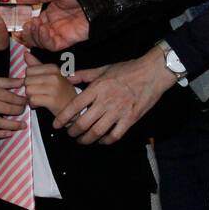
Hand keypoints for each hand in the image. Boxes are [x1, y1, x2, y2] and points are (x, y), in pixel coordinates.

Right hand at [0, 77, 27, 138]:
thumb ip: (7, 81)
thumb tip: (23, 81)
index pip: (10, 97)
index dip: (21, 100)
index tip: (28, 100)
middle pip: (7, 110)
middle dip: (19, 111)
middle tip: (25, 110)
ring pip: (0, 123)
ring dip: (14, 125)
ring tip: (23, 125)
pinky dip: (0, 134)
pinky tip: (9, 133)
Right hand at [17, 0, 88, 49]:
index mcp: (51, 13)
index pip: (34, 25)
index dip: (25, 27)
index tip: (17, 25)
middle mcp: (55, 24)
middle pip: (36, 36)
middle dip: (27, 34)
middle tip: (24, 28)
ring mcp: (61, 32)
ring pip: (42, 42)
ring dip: (34, 36)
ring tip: (33, 25)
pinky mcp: (69, 39)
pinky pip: (53, 45)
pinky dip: (45, 40)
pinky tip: (43, 30)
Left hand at [23, 51, 75, 114]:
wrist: (75, 109)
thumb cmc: (61, 92)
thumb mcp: (51, 76)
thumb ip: (37, 65)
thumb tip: (25, 53)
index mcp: (53, 68)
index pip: (29, 70)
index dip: (30, 79)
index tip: (38, 84)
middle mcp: (54, 76)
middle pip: (27, 80)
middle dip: (29, 89)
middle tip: (38, 93)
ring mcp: (54, 88)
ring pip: (28, 90)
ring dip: (30, 97)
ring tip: (39, 98)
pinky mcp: (52, 101)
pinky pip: (32, 100)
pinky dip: (33, 104)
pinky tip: (39, 105)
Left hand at [53, 46, 174, 144]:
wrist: (152, 73)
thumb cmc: (128, 69)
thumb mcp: (103, 68)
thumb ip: (84, 74)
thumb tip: (67, 76)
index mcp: (97, 87)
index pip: (74, 105)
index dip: (62, 118)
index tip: (56, 125)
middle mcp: (105, 101)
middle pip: (83, 123)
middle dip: (72, 132)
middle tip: (69, 133)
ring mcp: (118, 111)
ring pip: (97, 132)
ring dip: (86, 139)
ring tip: (81, 140)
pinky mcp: (130, 119)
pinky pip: (115, 135)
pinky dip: (105, 141)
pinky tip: (101, 140)